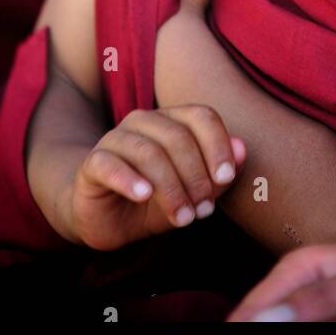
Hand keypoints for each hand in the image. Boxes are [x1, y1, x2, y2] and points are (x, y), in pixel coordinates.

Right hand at [62, 106, 245, 250]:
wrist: (106, 218)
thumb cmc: (154, 201)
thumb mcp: (191, 193)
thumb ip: (218, 174)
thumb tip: (242, 150)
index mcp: (171, 120)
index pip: (201, 116)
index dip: (217, 144)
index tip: (225, 179)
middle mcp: (144, 122)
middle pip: (177, 136)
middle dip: (196, 176)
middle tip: (203, 211)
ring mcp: (115, 139)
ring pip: (148, 152)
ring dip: (171, 187)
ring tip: (182, 217)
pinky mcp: (93, 163)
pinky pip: (110, 163)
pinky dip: (129, 179)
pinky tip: (143, 195)